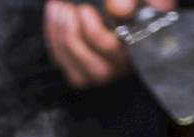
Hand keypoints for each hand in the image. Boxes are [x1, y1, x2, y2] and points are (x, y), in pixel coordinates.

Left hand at [44, 0, 175, 88]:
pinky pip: (59, 58)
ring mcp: (95, 72)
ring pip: (69, 60)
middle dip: (71, 32)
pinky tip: (54, 15)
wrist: (121, 8)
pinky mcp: (78, 72)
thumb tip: (120, 9)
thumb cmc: (130, 6)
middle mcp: (117, 67)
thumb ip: (133, 1)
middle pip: (87, 59)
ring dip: (59, 31)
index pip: (109, 48)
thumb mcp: (140, 0)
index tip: (84, 9)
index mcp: (136, 51)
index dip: (92, 30)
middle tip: (68, 8)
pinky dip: (52, 34)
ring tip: (60, 7)